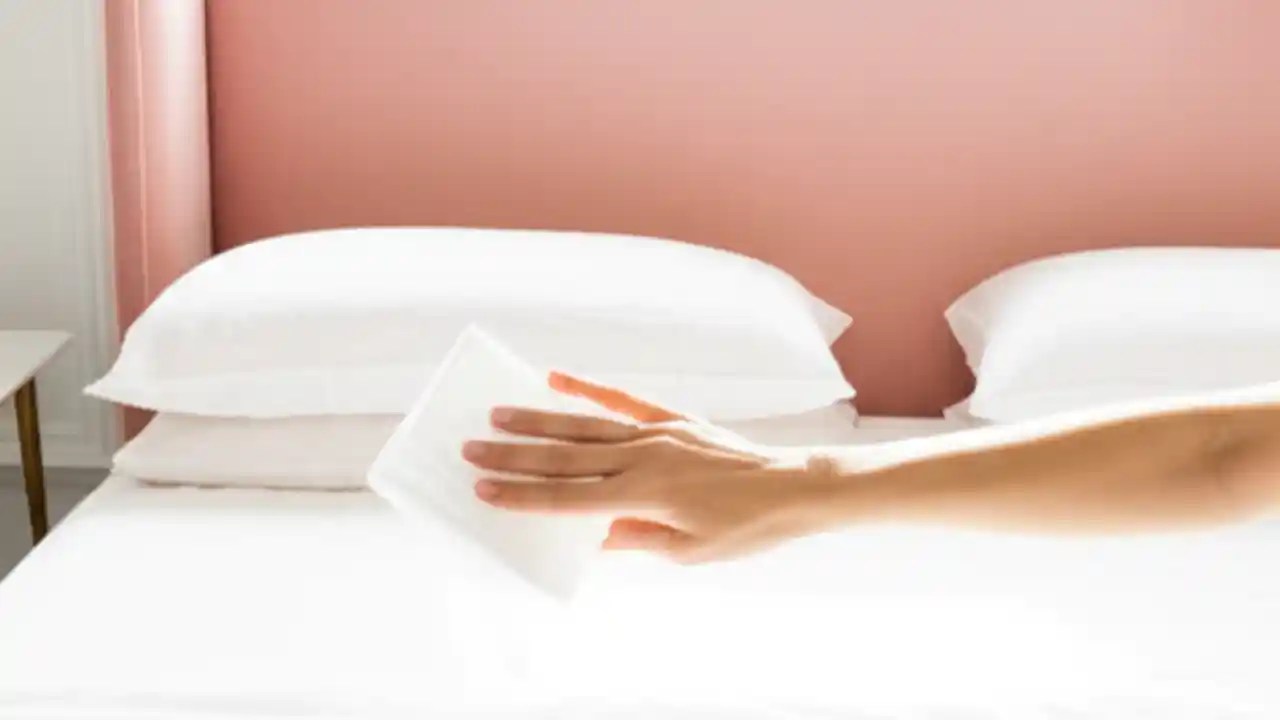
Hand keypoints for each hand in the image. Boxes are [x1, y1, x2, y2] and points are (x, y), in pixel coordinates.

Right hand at [462, 372, 832, 563]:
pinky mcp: (673, 418)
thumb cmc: (744, 530)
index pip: (568, 499)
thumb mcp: (687, 552)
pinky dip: (589, 388)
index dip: (521, 497)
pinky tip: (556, 378)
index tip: (482, 491)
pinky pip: (623, 400)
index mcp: (643, 497)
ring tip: (496, 414)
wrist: (793, 488)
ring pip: (584, 426)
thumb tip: (587, 535)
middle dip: (513, 455)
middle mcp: (644, 459)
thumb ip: (634, 539)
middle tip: (468, 449)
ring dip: (537, 420)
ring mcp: (657, 433)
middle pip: (564, 458)